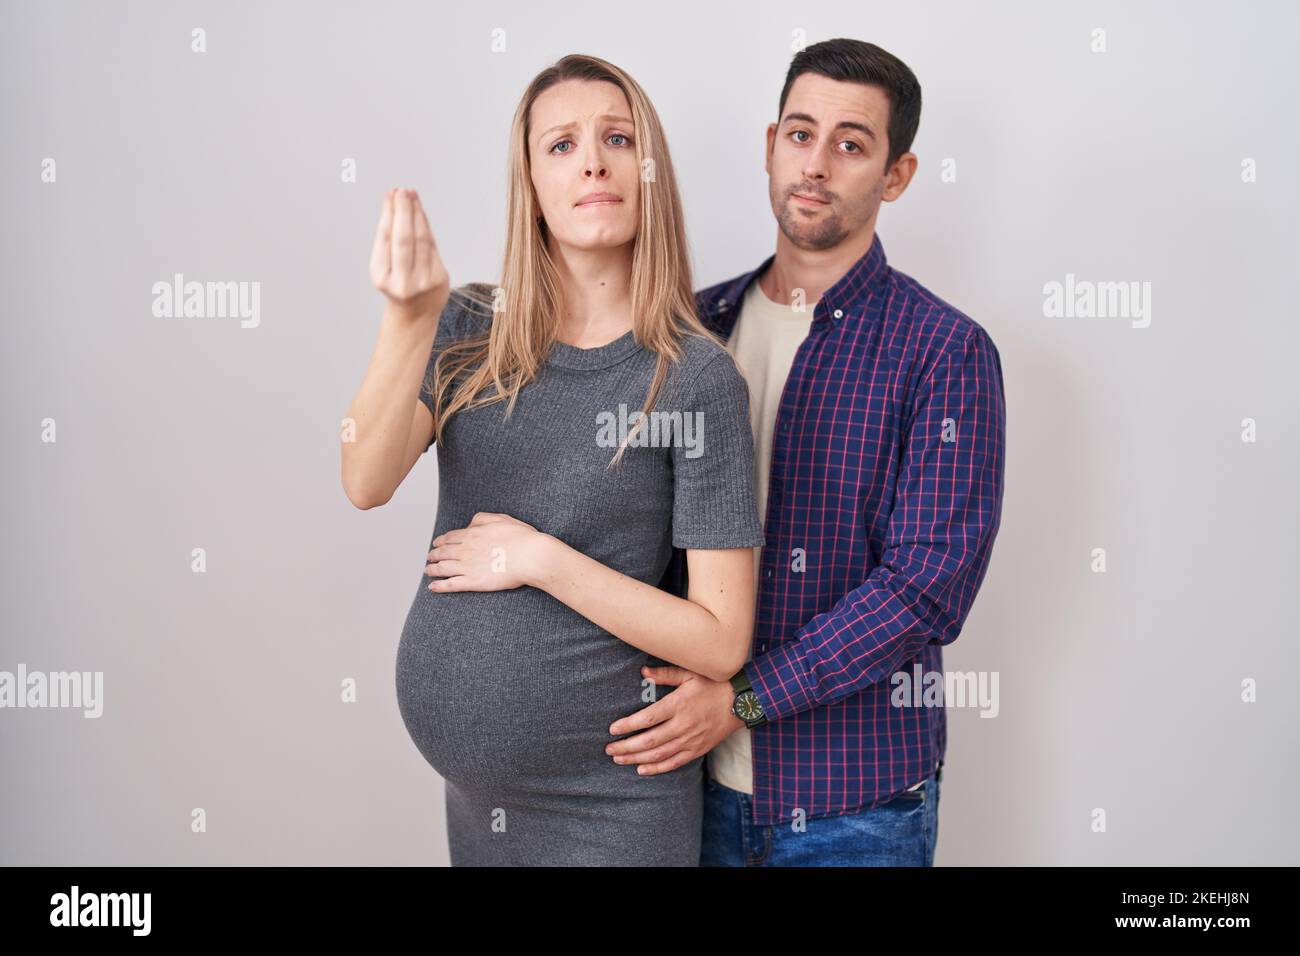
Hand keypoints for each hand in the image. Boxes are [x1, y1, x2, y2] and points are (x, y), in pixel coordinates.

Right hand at [369, 188, 449, 321]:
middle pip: (404, 238)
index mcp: (382, 277)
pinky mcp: (439, 279)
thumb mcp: (384, 266)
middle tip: (402, 191)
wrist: (415, 314)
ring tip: (411, 196)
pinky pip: (432, 246)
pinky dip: (425, 227)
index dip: (389, 214)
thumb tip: (393, 203)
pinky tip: (420, 213)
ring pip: (421, 240)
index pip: (386, 239)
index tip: (390, 194)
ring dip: (417, 214)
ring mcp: (423, 281)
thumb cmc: (397, 284)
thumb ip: (389, 239)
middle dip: (403, 211)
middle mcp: (403, 281)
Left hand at [426, 512, 550, 591]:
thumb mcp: (501, 519)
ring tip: (428, 571)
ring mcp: (468, 566)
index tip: (436, 544)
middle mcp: (466, 550)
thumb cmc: (521, 538)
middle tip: (429, 557)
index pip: (450, 537)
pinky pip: (451, 585)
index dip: (440, 541)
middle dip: (433, 555)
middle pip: (443, 552)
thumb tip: (470, 522)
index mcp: (473, 534)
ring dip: (432, 569)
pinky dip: (439, 586)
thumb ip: (482, 518)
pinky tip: (432, 587)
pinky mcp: (473, 582)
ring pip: (443, 568)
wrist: (530, 556)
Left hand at [605, 665, 745, 774]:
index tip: (612, 729)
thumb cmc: (714, 684)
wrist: (742, 702)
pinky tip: (641, 769)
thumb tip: (642, 672)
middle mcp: (683, 725)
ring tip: (619, 759)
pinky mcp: (698, 750)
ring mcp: (691, 740)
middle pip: (650, 740)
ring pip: (659, 754)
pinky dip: (657, 768)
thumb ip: (666, 674)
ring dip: (637, 758)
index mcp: (679, 705)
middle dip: (627, 746)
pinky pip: (674, 762)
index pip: (648, 718)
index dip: (628, 725)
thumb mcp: (690, 673)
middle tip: (609, 749)